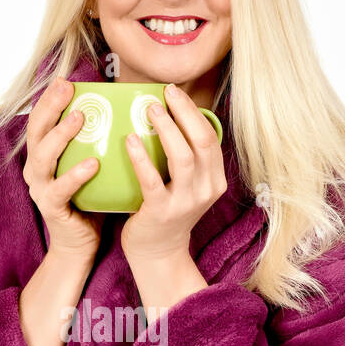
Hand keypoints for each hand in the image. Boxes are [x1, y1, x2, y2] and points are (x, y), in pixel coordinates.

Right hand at [22, 76, 103, 259]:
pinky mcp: (51, 208)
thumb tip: (124, 110)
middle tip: (67, 88)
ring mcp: (41, 188)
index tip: (66, 79)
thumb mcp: (91, 165)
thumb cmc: (89, 201)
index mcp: (43, 156)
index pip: (42, 120)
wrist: (80, 244)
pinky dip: (76, 175)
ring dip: (61, 135)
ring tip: (79, 118)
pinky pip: (61, 189)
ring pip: (44, 157)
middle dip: (50, 106)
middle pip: (36, 131)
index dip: (49, 98)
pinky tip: (93, 163)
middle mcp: (36, 169)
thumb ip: (96, 142)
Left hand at [120, 83, 226, 266]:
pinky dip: (141, 157)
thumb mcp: (186, 185)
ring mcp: (185, 202)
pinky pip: (152, 180)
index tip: (174, 92)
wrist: (157, 253)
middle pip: (202, 141)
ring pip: (183, 157)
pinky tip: (130, 140)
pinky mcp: (161, 212)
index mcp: (215, 179)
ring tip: (149, 109)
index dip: (193, 111)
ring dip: (166, 129)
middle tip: (164, 93)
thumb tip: (165, 114)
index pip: (210, 137)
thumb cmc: (166, 211)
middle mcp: (206, 190)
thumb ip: (185, 157)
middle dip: (184, 112)